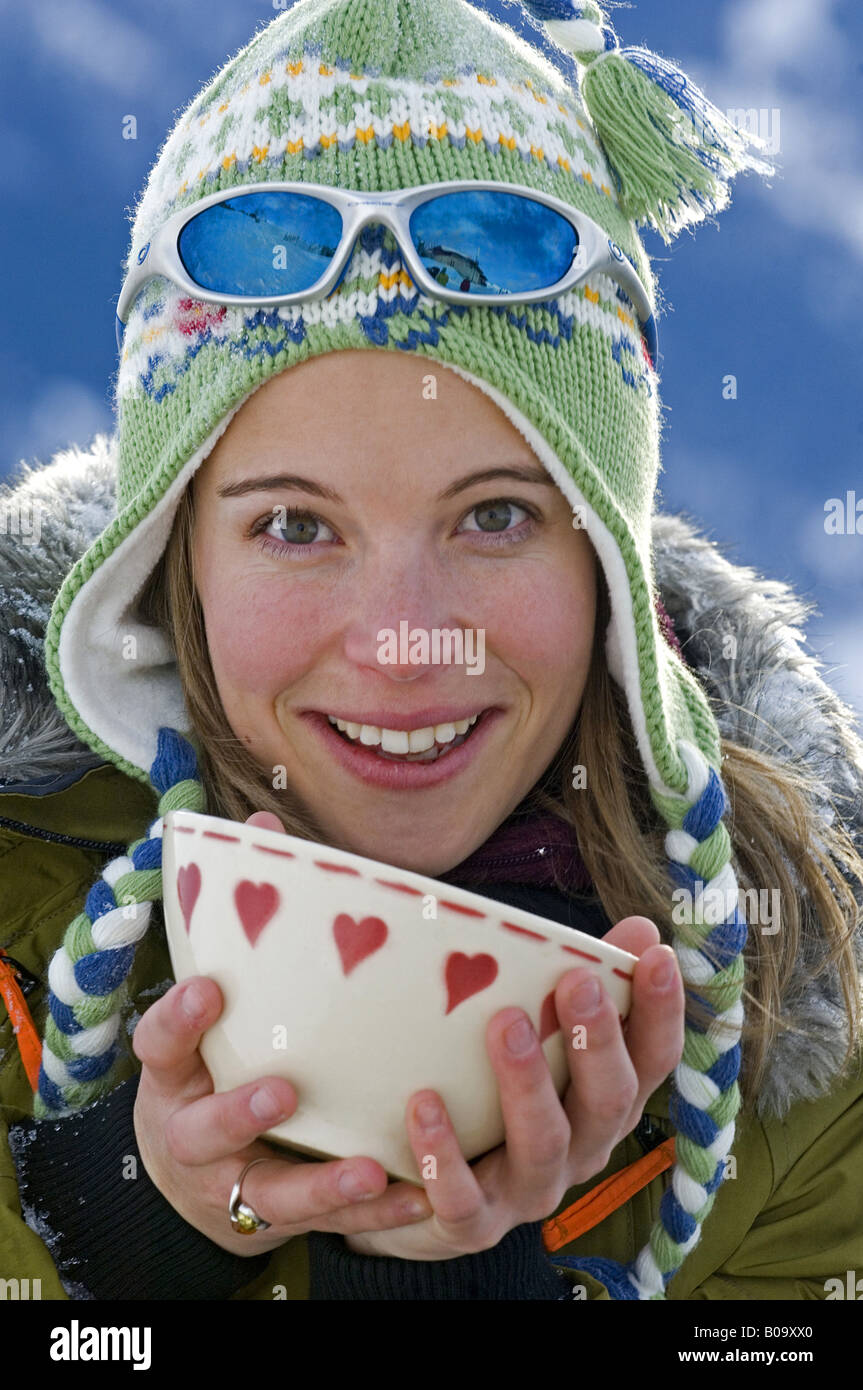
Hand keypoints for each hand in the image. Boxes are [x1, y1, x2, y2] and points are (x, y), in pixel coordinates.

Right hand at [132, 811, 433, 1255]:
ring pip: (269, 1193)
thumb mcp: (211, 1004)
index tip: (209, 985)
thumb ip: (238, 923)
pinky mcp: (280, 1217)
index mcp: (175, 1071)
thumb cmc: (215, 1056)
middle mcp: (193, 1132)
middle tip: (283, 1088)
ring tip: (364, 1164)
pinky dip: (374, 1214)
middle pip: (201, 1130)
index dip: (178, 1016)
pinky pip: (328, 1223)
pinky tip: (418, 1195)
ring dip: (319, 1181)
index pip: (159, 1044)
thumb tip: (262, 820)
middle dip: (239, 1111)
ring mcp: (234, 1184)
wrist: (197, 1172)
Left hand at [344, 916, 682, 1259]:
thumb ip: (586, 985)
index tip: (657, 955)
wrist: (427, 1200)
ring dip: (527, 1084)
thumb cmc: (496, 1095)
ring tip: (505, 1023)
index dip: (661, 1011)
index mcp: (607, 1103)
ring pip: (544, 1144)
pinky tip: (422, 1104)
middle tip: (578, 982)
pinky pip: (462, 1198)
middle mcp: (583, 1150)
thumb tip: (639, 926)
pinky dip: (444, 1154)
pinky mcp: (473, 1224)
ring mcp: (530, 1191)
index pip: (653, 1060)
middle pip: (609, 1102)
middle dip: (598, 1042)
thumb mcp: (544, 1039)